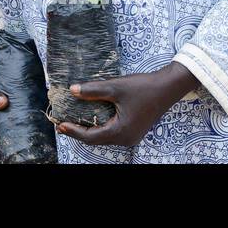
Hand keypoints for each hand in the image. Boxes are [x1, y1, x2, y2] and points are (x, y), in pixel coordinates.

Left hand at [55, 62, 198, 147]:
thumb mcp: (115, 87)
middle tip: (61, 124)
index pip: (91, 136)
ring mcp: (131, 136)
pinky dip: (99, 127)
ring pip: (104, 137)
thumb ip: (92, 90)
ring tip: (72, 121)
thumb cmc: (142, 87)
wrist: (167, 87)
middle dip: (78, 132)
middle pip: (96, 140)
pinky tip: (91, 118)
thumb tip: (72, 91)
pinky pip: (112, 133)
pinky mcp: (133, 130)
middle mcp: (126, 138)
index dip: (74, 131)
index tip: (60, 124)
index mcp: (121, 131)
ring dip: (88, 130)